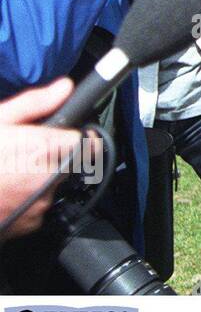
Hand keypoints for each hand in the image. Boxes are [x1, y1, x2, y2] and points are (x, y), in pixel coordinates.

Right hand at [0, 79, 83, 238]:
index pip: (83, 140)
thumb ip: (34, 103)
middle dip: (52, 157)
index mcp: (44, 148)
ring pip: (52, 185)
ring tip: (7, 175)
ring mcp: (41, 204)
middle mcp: (49, 177)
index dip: (70, 136)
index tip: (58, 136)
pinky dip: (27, 201)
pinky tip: (4, 193)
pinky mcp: (32, 224)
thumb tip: (65, 87)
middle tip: (21, 155)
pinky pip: (38, 207)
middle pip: (69, 163)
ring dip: (38, 180)